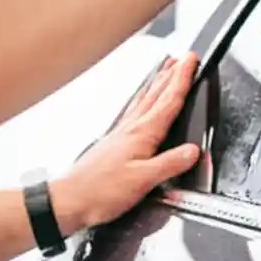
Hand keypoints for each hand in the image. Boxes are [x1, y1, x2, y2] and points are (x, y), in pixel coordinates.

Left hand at [53, 53, 201, 232]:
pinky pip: (134, 113)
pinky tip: (142, 103)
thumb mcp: (143, 180)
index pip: (168, 101)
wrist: (68, 201)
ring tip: (165, 70)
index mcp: (142, 135)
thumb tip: (193, 151)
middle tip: (183, 59)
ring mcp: (120, 135)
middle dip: (171, 75)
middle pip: (156, 95)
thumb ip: (170, 164)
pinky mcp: (113, 144)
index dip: (182, 80)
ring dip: (157, 83)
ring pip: (144, 101)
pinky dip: (143, 101)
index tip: (191, 62)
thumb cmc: (100, 191)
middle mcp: (131, 129)